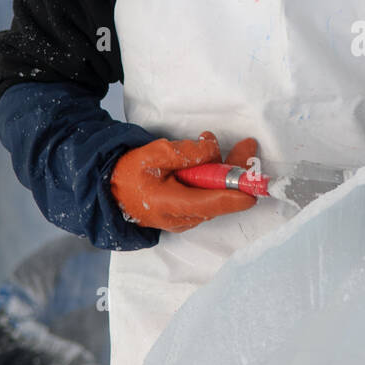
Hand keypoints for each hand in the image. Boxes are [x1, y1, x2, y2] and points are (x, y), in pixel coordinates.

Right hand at [110, 132, 259, 232]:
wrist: (108, 189)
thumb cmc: (128, 171)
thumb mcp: (153, 153)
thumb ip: (185, 153)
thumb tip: (212, 150)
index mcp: (170, 204)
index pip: (211, 202)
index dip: (236, 194)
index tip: (255, 188)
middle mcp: (182, 218)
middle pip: (219, 198)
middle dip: (236, 172)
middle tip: (248, 145)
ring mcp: (185, 219)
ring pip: (216, 197)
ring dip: (224, 171)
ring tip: (225, 146)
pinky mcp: (187, 214)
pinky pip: (208, 197)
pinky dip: (214, 179)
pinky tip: (210, 160)